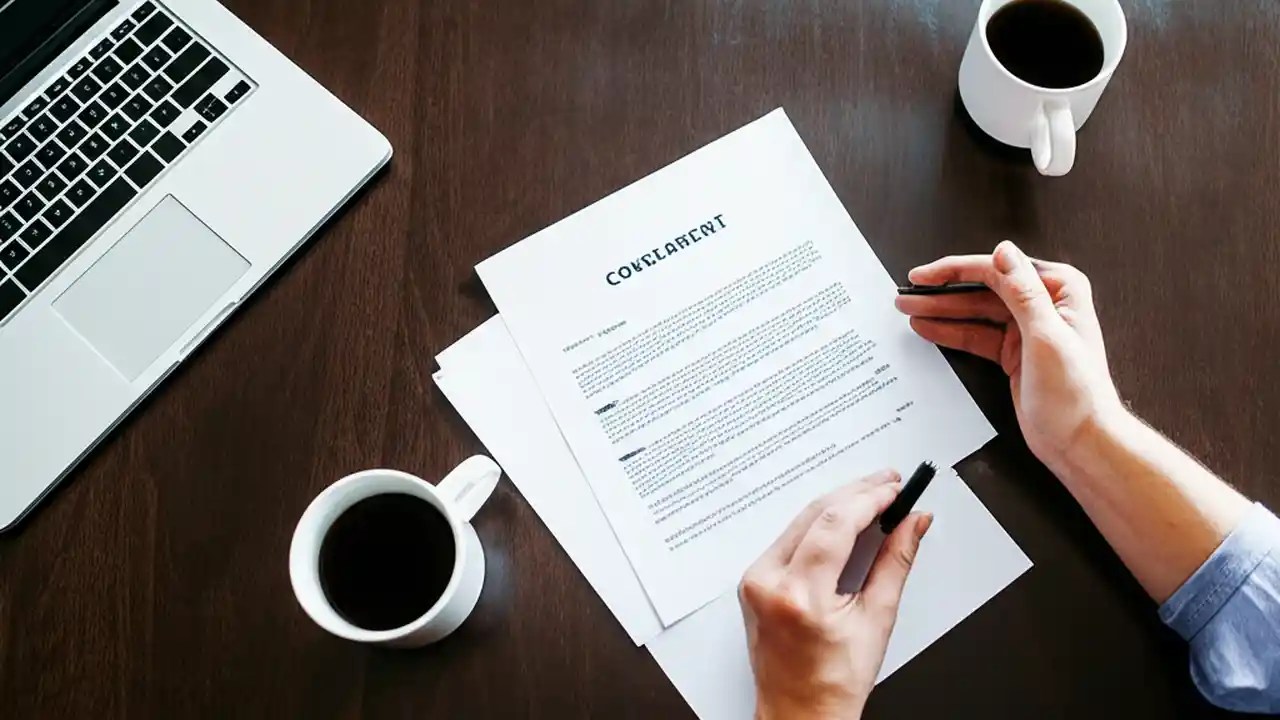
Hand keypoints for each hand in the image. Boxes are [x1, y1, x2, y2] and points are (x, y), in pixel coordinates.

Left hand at [740, 472, 932, 719]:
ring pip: (800, 521)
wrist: (800, 712)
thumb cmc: (835, 682)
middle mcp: (769, 583)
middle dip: (856, 494)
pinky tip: (843, 518)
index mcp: (800, 596)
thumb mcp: (876, 620)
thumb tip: (913, 522)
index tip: (895, 489)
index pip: (836, 524)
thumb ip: (896, 562)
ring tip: (873, 495)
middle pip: (815, 515)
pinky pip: (788, 538)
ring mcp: (755, 580)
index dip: (869, 499)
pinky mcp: (753, 580)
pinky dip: (819, 524)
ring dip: (838, 505)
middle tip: (889, 484)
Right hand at [895, 241, 1123, 472]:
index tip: (925, 276)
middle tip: (909, 293)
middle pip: (982, 290)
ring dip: (942, 311)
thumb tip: (1003, 252)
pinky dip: (952, 332)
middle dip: (942, 292)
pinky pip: (976, 335)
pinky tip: (929, 328)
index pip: (998, 270)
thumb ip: (1023, 291)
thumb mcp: (1046, 336)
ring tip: (909, 308)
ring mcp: (1027, 329)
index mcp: (1059, 291)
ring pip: (974, 312)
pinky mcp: (1014, 352)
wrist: (1081, 442)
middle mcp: (1044, 305)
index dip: (956, 271)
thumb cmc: (1077, 395)